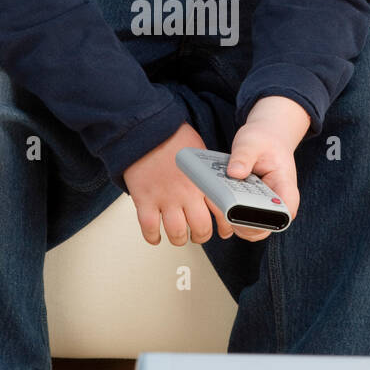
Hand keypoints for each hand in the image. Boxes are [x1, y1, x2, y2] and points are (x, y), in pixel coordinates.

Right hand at [122, 121, 235, 245]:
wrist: (146, 130)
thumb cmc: (173, 138)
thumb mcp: (202, 155)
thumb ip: (211, 175)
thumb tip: (222, 189)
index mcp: (203, 181)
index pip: (222, 211)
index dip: (225, 226)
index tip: (223, 231)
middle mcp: (186, 192)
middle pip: (201, 228)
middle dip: (201, 236)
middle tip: (199, 235)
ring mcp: (165, 198)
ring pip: (177, 233)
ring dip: (179, 239)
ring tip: (179, 236)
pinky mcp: (144, 200)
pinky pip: (149, 228)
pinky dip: (153, 238)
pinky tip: (156, 237)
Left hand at [222, 98, 304, 241]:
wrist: (267, 138)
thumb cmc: (263, 140)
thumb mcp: (251, 142)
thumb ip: (243, 156)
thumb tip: (234, 173)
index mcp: (285, 186)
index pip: (285, 213)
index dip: (266, 220)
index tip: (244, 212)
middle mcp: (278, 201)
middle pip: (265, 228)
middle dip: (244, 225)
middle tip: (225, 209)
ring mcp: (266, 207)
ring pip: (252, 230)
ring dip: (235, 223)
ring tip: (222, 204)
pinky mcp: (253, 207)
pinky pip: (242, 221)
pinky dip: (230, 217)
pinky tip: (221, 203)